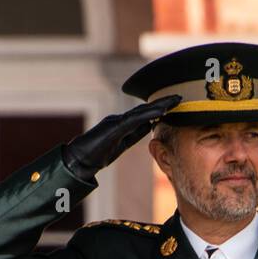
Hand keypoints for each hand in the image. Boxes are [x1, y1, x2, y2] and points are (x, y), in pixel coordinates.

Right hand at [63, 95, 182, 180]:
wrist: (78, 160)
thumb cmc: (95, 155)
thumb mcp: (120, 145)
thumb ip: (133, 136)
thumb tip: (148, 128)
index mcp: (121, 125)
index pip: (143, 115)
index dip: (158, 109)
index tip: (173, 106)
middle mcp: (119, 119)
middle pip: (144, 109)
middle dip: (162, 103)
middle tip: (179, 97)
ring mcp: (116, 121)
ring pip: (141, 111)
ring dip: (159, 105)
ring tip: (175, 101)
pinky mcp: (115, 127)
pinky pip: (135, 119)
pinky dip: (149, 114)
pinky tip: (161, 112)